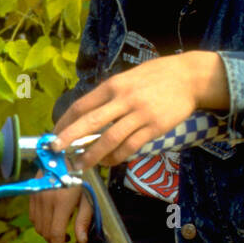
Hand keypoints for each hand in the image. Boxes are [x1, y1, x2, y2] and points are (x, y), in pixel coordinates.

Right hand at [29, 182, 94, 242]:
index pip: (55, 233)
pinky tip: (51, 222)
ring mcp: (36, 198)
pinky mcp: (31, 196)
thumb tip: (81, 241)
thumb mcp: (87, 198)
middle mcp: (46, 201)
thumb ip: (84, 220)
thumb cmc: (79, 177)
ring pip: (38, 227)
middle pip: (46, 232)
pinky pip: (33, 217)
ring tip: (61, 234)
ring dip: (48, 234)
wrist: (60, 157)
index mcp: (62, 203)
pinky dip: (41, 224)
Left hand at [53, 52, 228, 168]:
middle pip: (90, 121)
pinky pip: (130, 146)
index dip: (65, 122)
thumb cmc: (156, 76)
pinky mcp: (154, 127)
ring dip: (92, 154)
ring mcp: (139, 114)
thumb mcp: (128, 78)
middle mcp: (123, 98)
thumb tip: (86, 115)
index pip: (82, 105)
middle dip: (69, 138)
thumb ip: (109, 95)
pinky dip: (116, 157)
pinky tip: (108, 162)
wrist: (190, 77)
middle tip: (55, 152)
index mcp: (113, 85)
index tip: (53, 136)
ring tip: (81, 165)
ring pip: (110, 138)